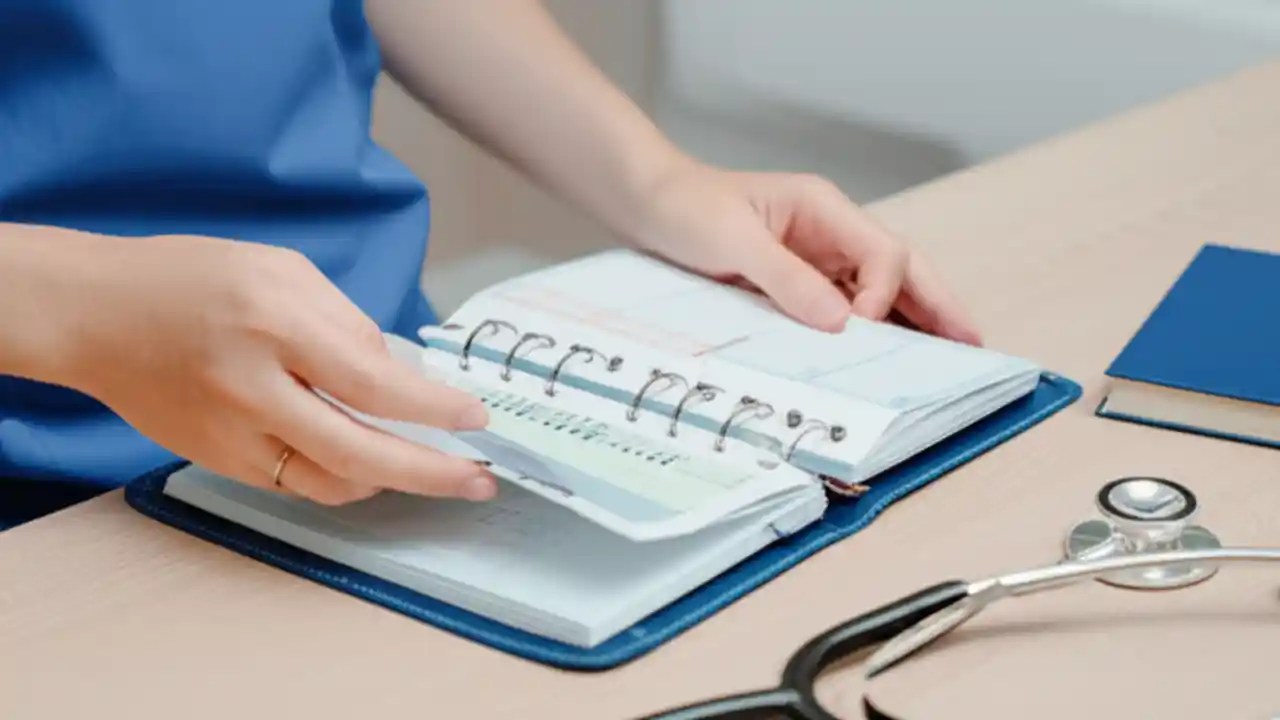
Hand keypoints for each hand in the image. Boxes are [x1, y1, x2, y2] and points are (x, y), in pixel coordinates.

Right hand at [61, 234, 494, 504]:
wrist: (98, 316)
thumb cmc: (195, 280)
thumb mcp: (283, 272)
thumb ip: (347, 323)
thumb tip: (399, 379)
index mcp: (274, 324)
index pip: (373, 383)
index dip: (435, 410)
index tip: (476, 420)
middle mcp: (253, 389)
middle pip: (361, 455)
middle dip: (433, 475)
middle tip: (480, 481)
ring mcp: (233, 435)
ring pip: (332, 484)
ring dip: (391, 482)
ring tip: (432, 469)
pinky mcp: (221, 461)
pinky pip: (298, 483)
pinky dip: (344, 477)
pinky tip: (372, 461)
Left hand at [633, 160, 982, 343]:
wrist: (645, 204)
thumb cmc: (686, 207)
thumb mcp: (734, 241)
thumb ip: (788, 279)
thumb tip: (842, 321)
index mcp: (822, 209)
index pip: (881, 253)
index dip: (884, 294)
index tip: (864, 327)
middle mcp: (828, 232)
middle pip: (899, 269)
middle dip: (938, 305)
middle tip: (974, 344)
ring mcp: (815, 259)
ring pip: (879, 291)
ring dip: (911, 322)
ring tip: (947, 360)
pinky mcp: (796, 283)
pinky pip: (842, 308)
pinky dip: (867, 332)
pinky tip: (883, 358)